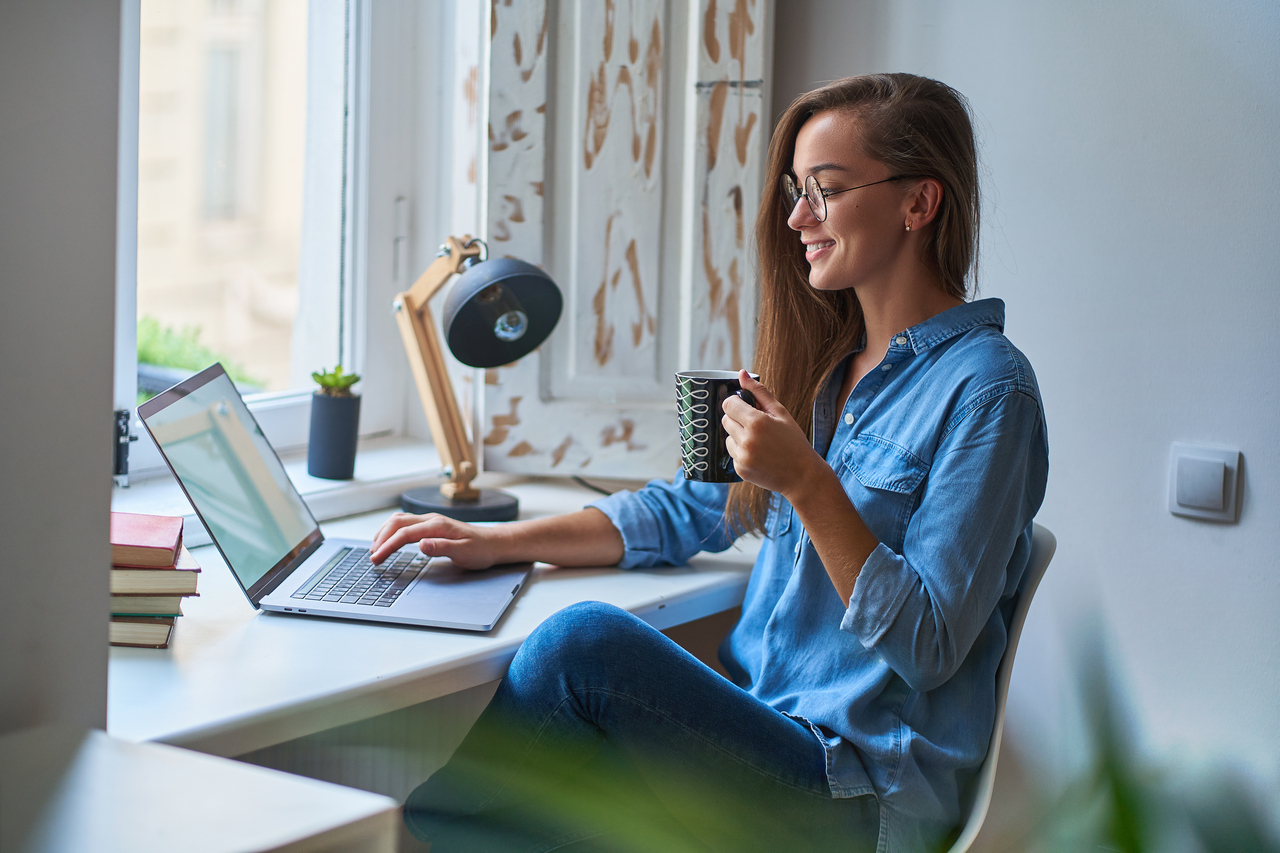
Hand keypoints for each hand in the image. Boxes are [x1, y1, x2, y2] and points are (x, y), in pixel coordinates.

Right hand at [369, 512, 504, 568]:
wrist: (494, 543)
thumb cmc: (481, 549)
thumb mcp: (464, 553)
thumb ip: (442, 548)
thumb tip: (421, 545)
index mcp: (438, 525)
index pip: (405, 533)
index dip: (388, 546)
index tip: (377, 559)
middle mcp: (432, 519)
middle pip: (397, 523)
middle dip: (381, 538)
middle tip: (372, 557)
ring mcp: (430, 521)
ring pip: (399, 521)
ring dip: (384, 533)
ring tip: (375, 549)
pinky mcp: (431, 525)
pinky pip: (406, 524)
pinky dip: (392, 531)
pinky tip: (388, 541)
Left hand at [721, 370, 823, 497]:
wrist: (802, 475)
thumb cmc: (793, 440)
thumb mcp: (780, 413)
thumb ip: (759, 392)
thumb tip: (742, 374)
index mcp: (757, 423)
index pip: (728, 404)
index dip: (736, 403)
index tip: (746, 407)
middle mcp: (746, 441)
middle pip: (725, 420)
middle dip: (738, 419)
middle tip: (757, 425)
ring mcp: (742, 457)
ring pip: (727, 437)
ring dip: (738, 436)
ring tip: (760, 441)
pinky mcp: (740, 469)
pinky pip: (732, 453)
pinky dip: (742, 451)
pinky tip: (759, 454)